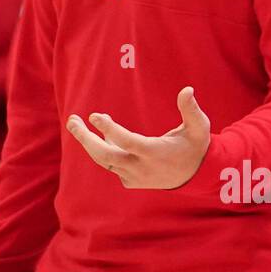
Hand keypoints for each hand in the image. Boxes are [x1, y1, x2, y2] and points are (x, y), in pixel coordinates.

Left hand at [67, 86, 210, 188]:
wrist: (196, 177)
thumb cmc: (195, 146)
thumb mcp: (199, 128)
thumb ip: (191, 110)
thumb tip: (187, 90)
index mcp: (155, 153)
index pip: (127, 142)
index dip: (110, 130)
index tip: (94, 116)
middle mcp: (141, 168)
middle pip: (106, 156)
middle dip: (85, 139)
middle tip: (71, 121)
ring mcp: (134, 177)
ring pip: (105, 161)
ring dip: (89, 143)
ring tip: (76, 123)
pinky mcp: (131, 181)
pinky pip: (111, 165)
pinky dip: (103, 150)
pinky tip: (101, 135)